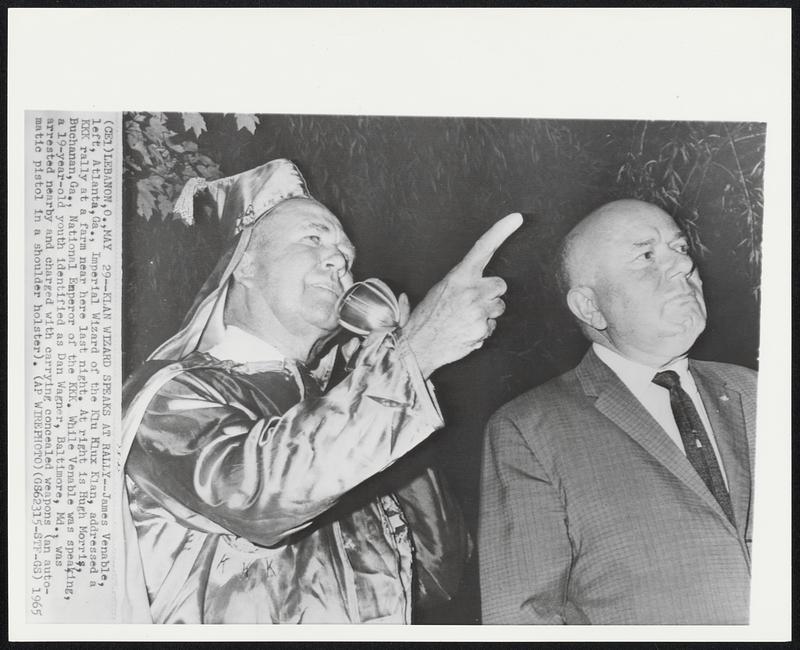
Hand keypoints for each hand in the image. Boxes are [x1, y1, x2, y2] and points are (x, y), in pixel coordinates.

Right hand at [404, 213, 522, 377]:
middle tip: (473, 302)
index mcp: (458, 277)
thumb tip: (469, 278)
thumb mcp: (438, 290)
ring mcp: (478, 311)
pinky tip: (466, 331)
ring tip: (466, 319)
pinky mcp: (482, 329)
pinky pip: (492, 327)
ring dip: (487, 313)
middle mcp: (471, 291)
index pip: (483, 248)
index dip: (501, 231)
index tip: (516, 219)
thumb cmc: (425, 317)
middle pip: (500, 285)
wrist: (417, 345)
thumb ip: (458, 282)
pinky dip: (482, 330)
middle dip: (491, 294)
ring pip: (498, 307)